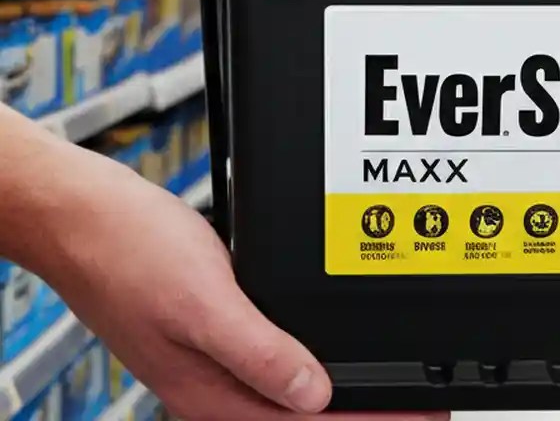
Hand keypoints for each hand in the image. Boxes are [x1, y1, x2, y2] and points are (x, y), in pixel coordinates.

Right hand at [27, 143, 446, 420]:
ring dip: (342, 394)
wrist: (78, 216)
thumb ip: (259, 352)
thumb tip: (313, 394)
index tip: (422, 416)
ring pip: (291, 393)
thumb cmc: (125, 251)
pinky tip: (333, 355)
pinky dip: (313, 363)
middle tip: (423, 407)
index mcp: (211, 394)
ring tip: (391, 389)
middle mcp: (214, 387)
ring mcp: (212, 363)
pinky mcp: (212, 333)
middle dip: (365, 413)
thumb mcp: (202, 302)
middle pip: (304, 417)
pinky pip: (274, 361)